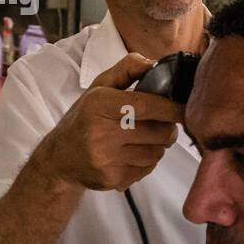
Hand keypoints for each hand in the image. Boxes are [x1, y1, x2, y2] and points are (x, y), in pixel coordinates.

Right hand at [33, 53, 183, 190]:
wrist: (58, 159)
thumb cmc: (85, 118)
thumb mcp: (99, 88)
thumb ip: (126, 69)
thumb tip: (154, 63)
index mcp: (99, 104)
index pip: (146, 105)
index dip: (171, 108)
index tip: (185, 109)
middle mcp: (100, 132)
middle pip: (158, 132)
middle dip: (167, 128)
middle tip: (161, 125)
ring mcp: (106, 159)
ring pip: (156, 153)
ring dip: (158, 146)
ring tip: (144, 139)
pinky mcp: (112, 179)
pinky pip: (146, 170)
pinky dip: (147, 162)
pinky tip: (133, 155)